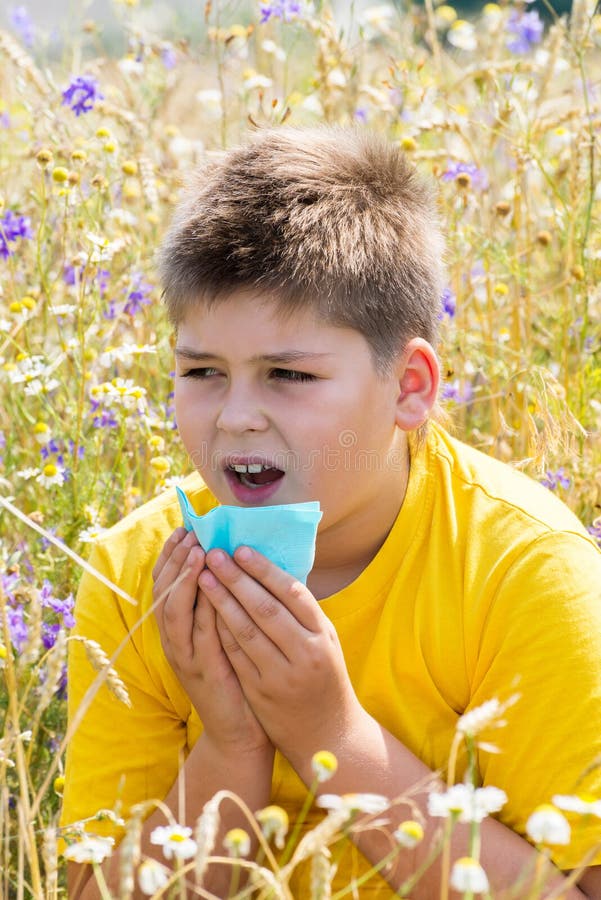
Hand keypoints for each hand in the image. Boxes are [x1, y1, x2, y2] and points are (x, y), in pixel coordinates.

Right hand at [152, 529, 271, 756]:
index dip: (171, 557)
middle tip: (190, 533)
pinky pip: (200, 636)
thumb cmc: (238, 678)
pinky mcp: (203, 672)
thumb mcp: (225, 636)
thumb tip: (232, 562)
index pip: (164, 586)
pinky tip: (214, 589)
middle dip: (176, 560)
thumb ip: (221, 605)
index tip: (184, 529)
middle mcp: (175, 643)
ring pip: (174, 612)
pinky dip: (204, 610)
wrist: (240, 733)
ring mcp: (186, 658)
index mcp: (178, 632)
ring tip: (198, 553)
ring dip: (185, 580)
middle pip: (163, 592)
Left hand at [197, 546, 367, 769]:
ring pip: (246, 631)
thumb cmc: (325, 678)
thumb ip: (303, 612)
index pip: (292, 593)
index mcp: (321, 635)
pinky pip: (235, 656)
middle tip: (214, 554)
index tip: (241, 549)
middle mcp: (304, 654)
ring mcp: (281, 675)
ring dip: (221, 601)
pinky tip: (204, 611)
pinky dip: (220, 631)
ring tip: (203, 576)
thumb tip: (273, 571)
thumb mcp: (325, 642)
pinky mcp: (260, 693)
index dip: (264, 570)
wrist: (328, 734)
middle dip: (237, 579)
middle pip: (266, 608)